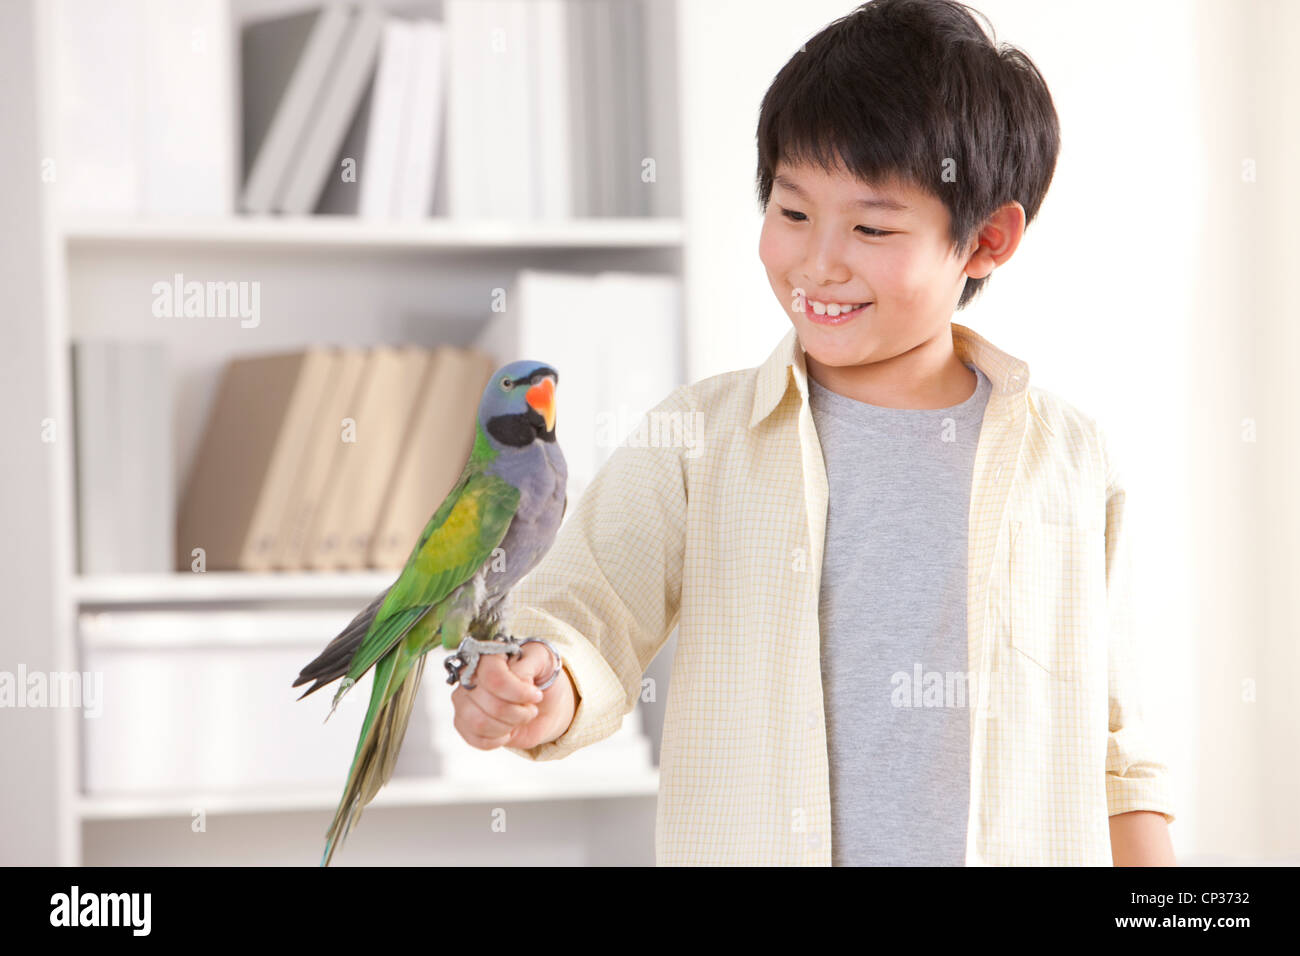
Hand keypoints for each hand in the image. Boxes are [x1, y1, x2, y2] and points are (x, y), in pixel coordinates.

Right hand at [450, 641, 576, 750]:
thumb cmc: (542, 677)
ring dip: (508, 726)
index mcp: (488, 655)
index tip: (536, 695)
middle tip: (530, 708)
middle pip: (490, 703)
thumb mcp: (545, 660)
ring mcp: (464, 700)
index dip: (517, 692)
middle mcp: (470, 676)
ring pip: (480, 723)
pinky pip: (476, 739)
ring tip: (519, 718)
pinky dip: (498, 739)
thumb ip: (529, 663)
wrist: (545, 704)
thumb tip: (515, 679)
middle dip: (518, 712)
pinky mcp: (464, 724)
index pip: (494, 677)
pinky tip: (507, 729)